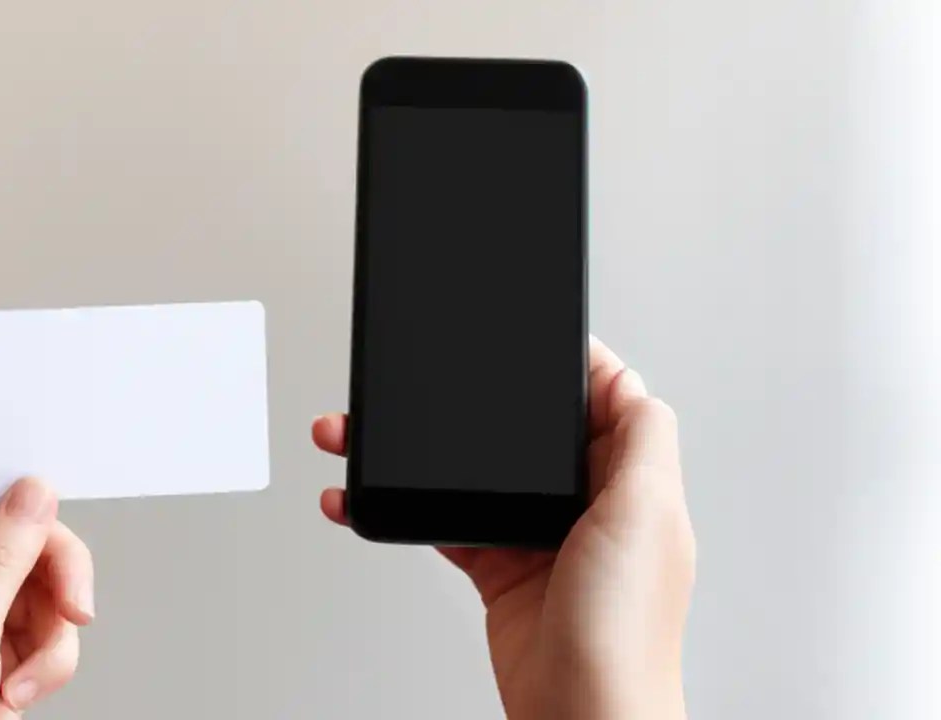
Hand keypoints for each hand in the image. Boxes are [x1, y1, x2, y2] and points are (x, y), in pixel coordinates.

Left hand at [0, 446, 93, 718]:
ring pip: (41, 588)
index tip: (59, 483)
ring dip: (53, 632)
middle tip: (75, 607)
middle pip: (19, 537)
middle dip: (54, 574)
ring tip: (27, 675)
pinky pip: (45, 633)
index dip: (9, 471)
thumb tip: (35, 490)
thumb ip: (2, 558)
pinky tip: (19, 693)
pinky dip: (48, 662)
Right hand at [312, 337, 694, 719]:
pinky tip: (370, 496)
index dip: (569, 367)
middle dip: (477, 404)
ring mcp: (539, 539)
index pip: (603, 403)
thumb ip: (643, 438)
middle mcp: (588, 507)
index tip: (530, 337)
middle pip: (528, 435)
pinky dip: (404, 509)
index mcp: (632, 483)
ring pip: (474, 476)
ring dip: (423, 455)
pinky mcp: (498, 571)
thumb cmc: (625, 633)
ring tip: (368, 434)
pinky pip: (444, 524)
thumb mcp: (649, 514)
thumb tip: (628, 379)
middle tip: (430, 377)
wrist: (580, 716)